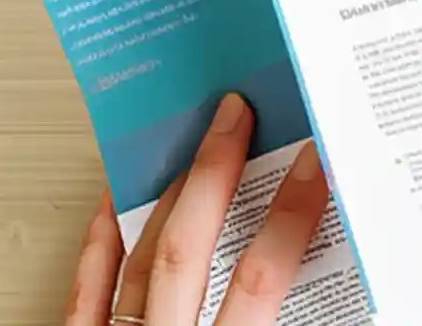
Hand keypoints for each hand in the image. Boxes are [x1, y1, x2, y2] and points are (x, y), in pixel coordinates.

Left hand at [63, 94, 329, 325]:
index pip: (261, 280)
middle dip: (216, 174)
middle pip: (187, 249)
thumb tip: (336, 296)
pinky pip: (85, 291)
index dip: (290, 216)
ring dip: (170, 198)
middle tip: (236, 117)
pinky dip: (101, 243)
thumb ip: (295, 320)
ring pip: (141, 260)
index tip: (313, 164)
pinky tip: (114, 208)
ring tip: (193, 152)